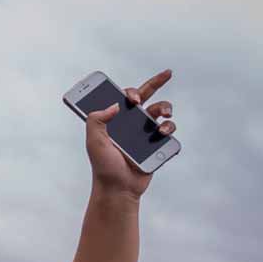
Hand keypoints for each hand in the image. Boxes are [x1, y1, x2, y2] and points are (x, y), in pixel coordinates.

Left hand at [84, 70, 175, 198]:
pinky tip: (162, 132)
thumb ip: (96, 120)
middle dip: (157, 81)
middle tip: (167, 73)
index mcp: (114, 119)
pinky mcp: (157, 143)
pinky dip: (169, 127)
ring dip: (166, 107)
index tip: (131, 97)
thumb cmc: (104, 166)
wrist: (119, 188)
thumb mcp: (94, 141)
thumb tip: (114, 105)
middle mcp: (131, 121)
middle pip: (147, 95)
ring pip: (160, 110)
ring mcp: (145, 131)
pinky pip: (168, 129)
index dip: (129, 91)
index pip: (123, 97)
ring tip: (164, 115)